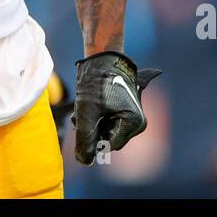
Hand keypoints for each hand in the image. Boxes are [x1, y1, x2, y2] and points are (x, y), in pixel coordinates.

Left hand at [72, 50, 159, 164]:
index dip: (91, 139)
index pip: (109, 145)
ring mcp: (130, 115)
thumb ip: (85, 137)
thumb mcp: (87, 110)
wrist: (102, 56)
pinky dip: (95, 116)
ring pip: (105, 130)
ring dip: (91, 123)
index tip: (81, 124)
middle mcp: (136, 122)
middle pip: (108, 138)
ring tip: (82, 108)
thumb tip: (84, 160)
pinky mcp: (123, 109)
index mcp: (133, 123)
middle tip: (80, 115)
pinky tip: (87, 105)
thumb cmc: (97, 81)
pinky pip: (107, 121)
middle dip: (91, 130)